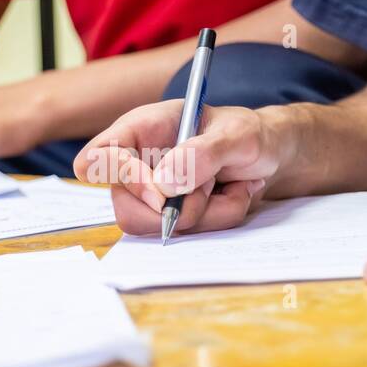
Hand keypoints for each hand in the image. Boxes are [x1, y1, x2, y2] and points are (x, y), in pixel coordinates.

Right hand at [73, 100, 279, 234]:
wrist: (269, 155)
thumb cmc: (249, 134)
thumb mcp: (237, 134)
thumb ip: (202, 153)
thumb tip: (163, 185)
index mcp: (141, 130)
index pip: (97, 159)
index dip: (121, 178)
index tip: (160, 190)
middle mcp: (139, 165)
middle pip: (126, 210)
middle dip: (175, 209)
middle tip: (210, 186)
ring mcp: (153, 195)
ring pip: (158, 228)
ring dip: (204, 214)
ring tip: (229, 187)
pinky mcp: (172, 216)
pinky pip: (185, 236)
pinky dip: (216, 221)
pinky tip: (230, 197)